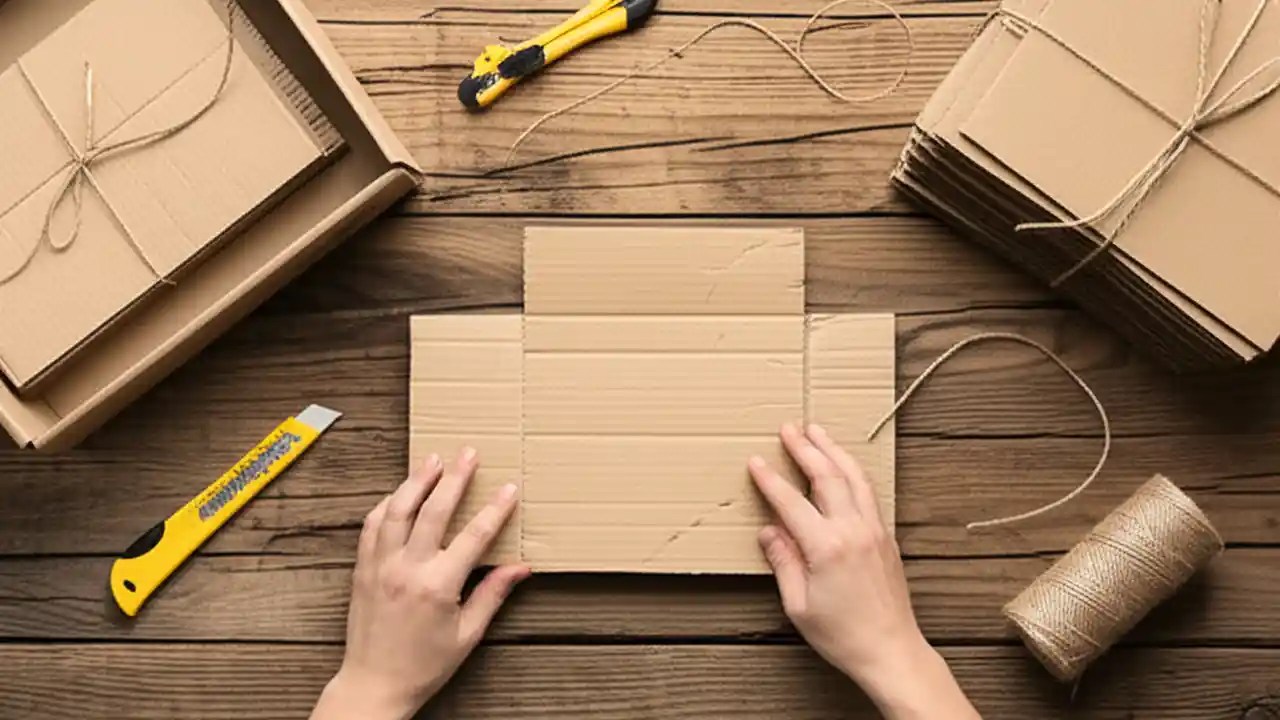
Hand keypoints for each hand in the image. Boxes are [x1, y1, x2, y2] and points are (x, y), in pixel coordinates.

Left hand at [311, 449, 527, 719]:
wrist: (374, 684)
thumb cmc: (423, 665)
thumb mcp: (467, 635)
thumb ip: (492, 594)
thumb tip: (521, 567)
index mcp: (438, 586)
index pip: (474, 535)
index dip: (495, 509)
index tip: (509, 489)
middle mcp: (407, 569)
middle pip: (433, 509)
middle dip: (455, 478)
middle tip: (469, 453)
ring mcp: (380, 566)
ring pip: (397, 509)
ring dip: (417, 480)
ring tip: (433, 459)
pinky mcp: (362, 569)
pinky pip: (372, 526)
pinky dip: (387, 504)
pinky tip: (400, 492)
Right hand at [749, 423, 978, 719]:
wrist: (891, 651)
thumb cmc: (843, 635)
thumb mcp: (798, 605)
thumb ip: (783, 562)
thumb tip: (769, 531)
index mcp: (827, 547)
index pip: (791, 502)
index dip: (770, 480)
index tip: (755, 462)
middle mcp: (854, 531)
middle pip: (827, 476)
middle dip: (806, 448)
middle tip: (789, 428)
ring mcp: (874, 531)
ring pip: (854, 477)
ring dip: (834, 451)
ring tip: (818, 432)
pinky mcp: (886, 538)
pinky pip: (868, 492)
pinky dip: (853, 471)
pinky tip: (844, 466)